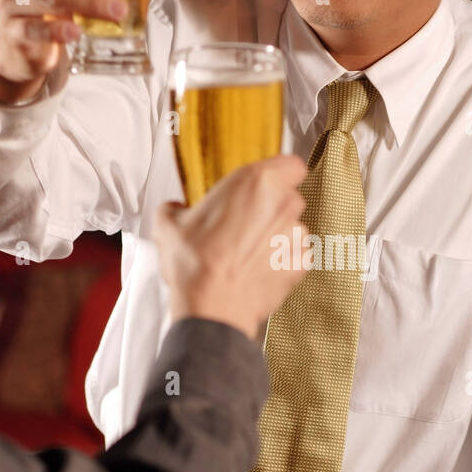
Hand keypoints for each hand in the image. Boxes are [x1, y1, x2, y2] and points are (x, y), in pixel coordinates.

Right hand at [153, 156, 308, 338]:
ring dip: (275, 235)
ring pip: (292, 227)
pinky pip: (295, 254)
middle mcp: (284, 204)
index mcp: (256, 182)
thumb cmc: (196, 264)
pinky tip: (257, 269)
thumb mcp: (169, 224)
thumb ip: (176, 207)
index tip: (266, 184)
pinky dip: (282, 260)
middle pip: (288, 196)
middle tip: (243, 223)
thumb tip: (175, 210)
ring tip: (246, 253)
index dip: (280, 174)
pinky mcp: (302, 264)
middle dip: (270, 207)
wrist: (212, 307)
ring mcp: (297, 235)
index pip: (290, 164)